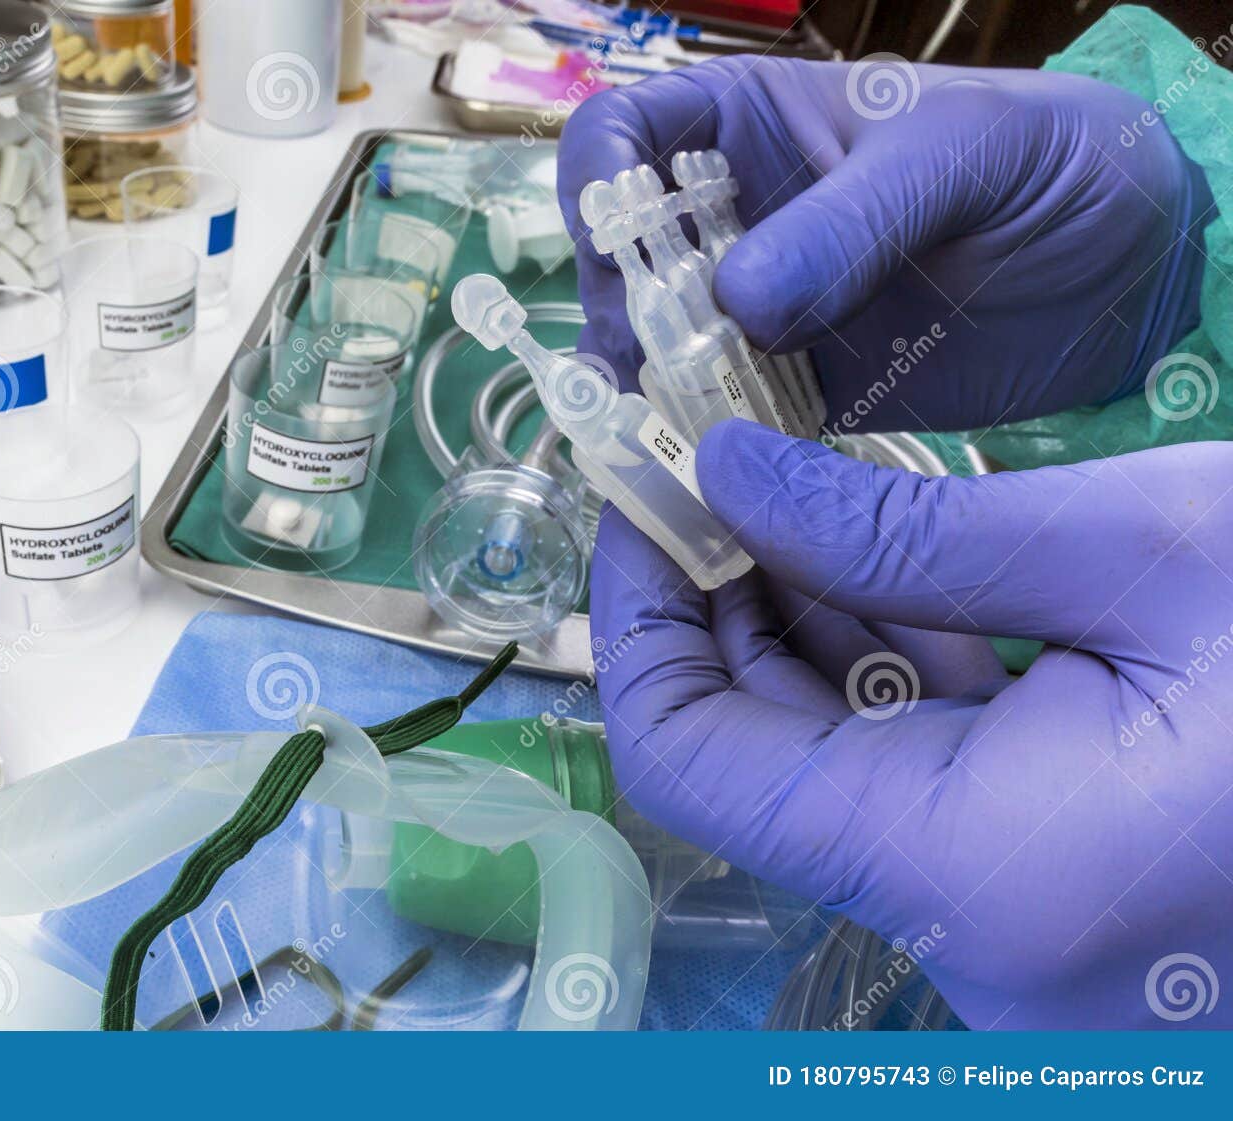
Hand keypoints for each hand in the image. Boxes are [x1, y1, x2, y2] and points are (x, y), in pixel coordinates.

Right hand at [559, 57, 1211, 430]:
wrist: (1136, 268)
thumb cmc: (1052, 161)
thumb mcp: (960, 156)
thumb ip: (851, 220)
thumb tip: (736, 301)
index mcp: (748, 128)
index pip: (620, 141)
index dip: (597, 193)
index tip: (617, 257)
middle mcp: (735, 223)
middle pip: (617, 267)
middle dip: (612, 321)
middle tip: (642, 377)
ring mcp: (760, 316)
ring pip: (656, 355)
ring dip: (647, 399)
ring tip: (665, 440)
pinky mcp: (797, 397)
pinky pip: (724, 426)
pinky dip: (706, 455)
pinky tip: (710, 479)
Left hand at [592, 419, 1232, 1027]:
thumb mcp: (1152, 554)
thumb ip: (907, 529)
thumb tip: (728, 476)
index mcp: (972, 868)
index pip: (684, 763)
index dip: (637, 616)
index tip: (648, 492)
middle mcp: (972, 936)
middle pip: (751, 761)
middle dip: (719, 600)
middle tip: (720, 461)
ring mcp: (1013, 929)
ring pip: (834, 767)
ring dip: (806, 626)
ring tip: (804, 489)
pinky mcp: (1051, 893)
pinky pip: (921, 782)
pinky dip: (892, 672)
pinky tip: (897, 566)